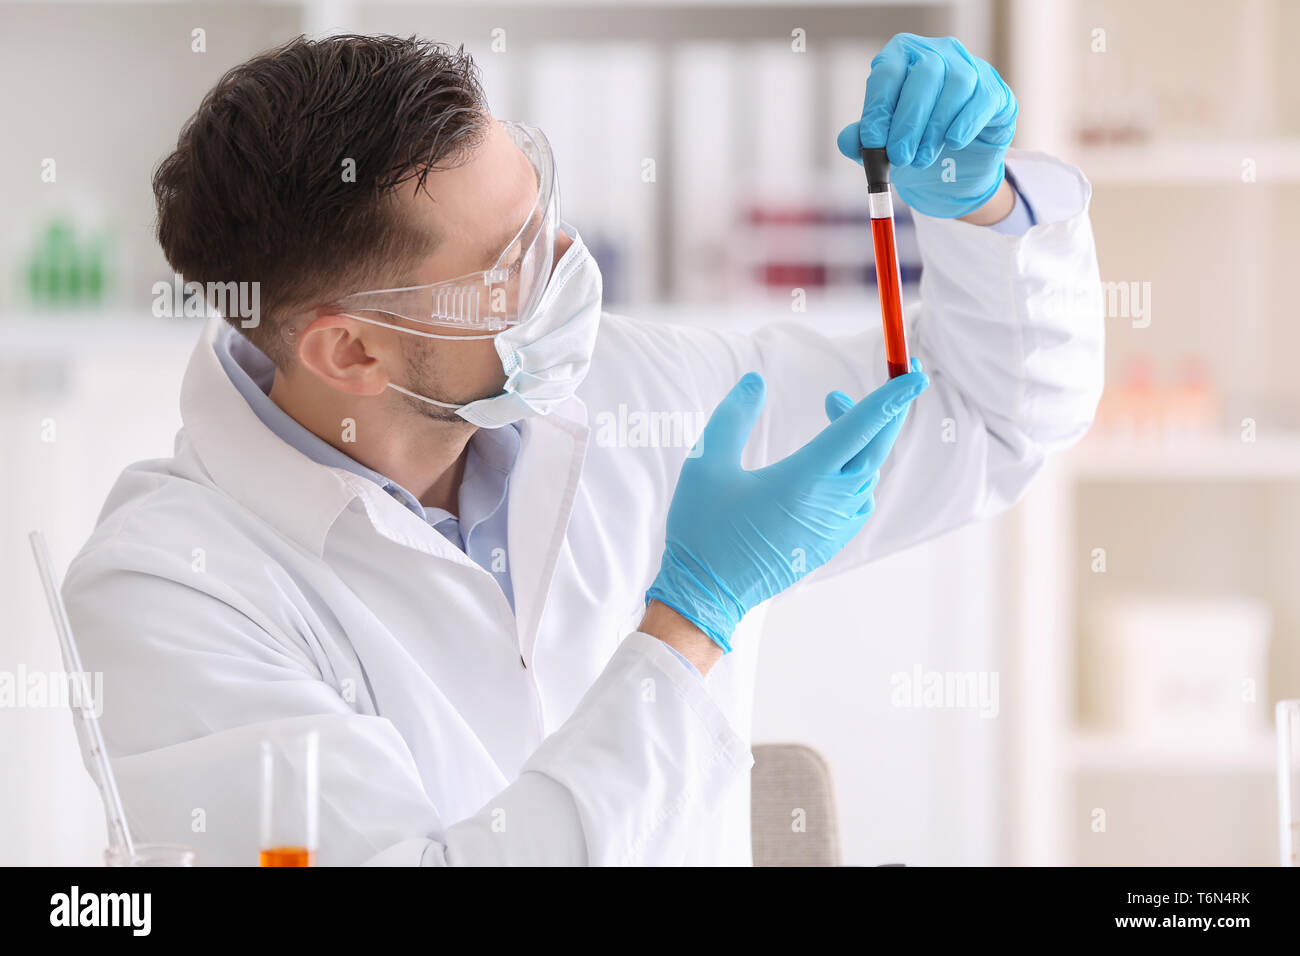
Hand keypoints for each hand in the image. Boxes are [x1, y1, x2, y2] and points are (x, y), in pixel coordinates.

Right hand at [646, 365, 928, 651]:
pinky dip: (853, 473)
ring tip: (828, 421)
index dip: (891, 396)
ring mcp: (835, 527)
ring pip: (867, 474)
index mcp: (805, 478)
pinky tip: (828, 468)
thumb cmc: (703, 529)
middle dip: (875, 413)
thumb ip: (733, 417)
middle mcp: (830, 502)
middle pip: (876, 448)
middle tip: (836, 396)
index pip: (862, 427)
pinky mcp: (831, 544)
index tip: (916, 375)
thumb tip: (755, 381)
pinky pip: (859, 500)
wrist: (705, 595)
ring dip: (857, 443)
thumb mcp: (706, 463)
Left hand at [837, 33, 1017, 218]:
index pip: (889, 70)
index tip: (872, 142)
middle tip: (899, 157)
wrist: (955, 167)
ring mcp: (971, 67)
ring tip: (922, 158)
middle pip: (926, 73)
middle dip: (908, 121)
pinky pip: (982, 98)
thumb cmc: (914, 145)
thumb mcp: (884, 145)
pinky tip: (952, 143)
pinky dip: (965, 123)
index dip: (879, 106)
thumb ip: (863, 140)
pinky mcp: (994, 90)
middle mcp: (938, 53)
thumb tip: (846, 140)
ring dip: (935, 126)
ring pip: (957, 83)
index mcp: (903, 57)